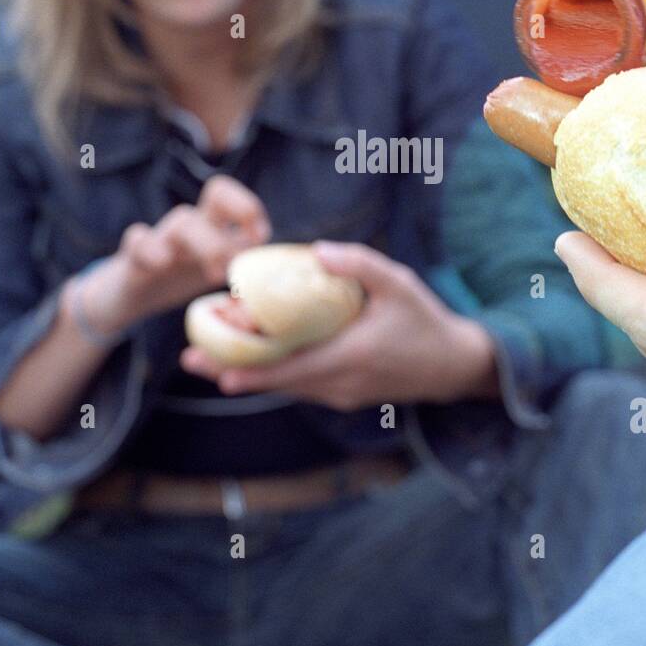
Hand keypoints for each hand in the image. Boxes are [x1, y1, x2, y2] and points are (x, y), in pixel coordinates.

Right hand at [76, 174, 270, 333]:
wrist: (127, 296)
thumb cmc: (177, 279)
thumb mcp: (214, 269)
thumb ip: (240, 262)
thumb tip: (280, 272)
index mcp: (212, 227)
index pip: (234, 196)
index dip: (251, 209)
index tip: (260, 238)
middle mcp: (191, 225)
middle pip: (217, 191)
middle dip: (240, 210)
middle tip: (245, 252)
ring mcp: (161, 238)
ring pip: (184, 219)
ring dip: (207, 245)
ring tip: (217, 276)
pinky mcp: (132, 257)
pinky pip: (138, 240)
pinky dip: (151, 249)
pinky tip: (162, 265)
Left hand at [180, 240, 498, 409]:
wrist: (454, 366)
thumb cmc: (425, 321)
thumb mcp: (399, 285)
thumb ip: (360, 265)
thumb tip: (317, 249)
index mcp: (349, 357)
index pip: (289, 368)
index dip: (250, 368)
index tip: (215, 363)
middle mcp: (340, 384)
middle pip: (276, 382)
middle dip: (231, 371)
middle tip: (191, 358)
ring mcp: (341, 395)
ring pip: (286, 387)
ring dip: (248, 375)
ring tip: (208, 361)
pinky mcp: (345, 396)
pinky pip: (302, 386)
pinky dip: (274, 375)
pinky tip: (252, 361)